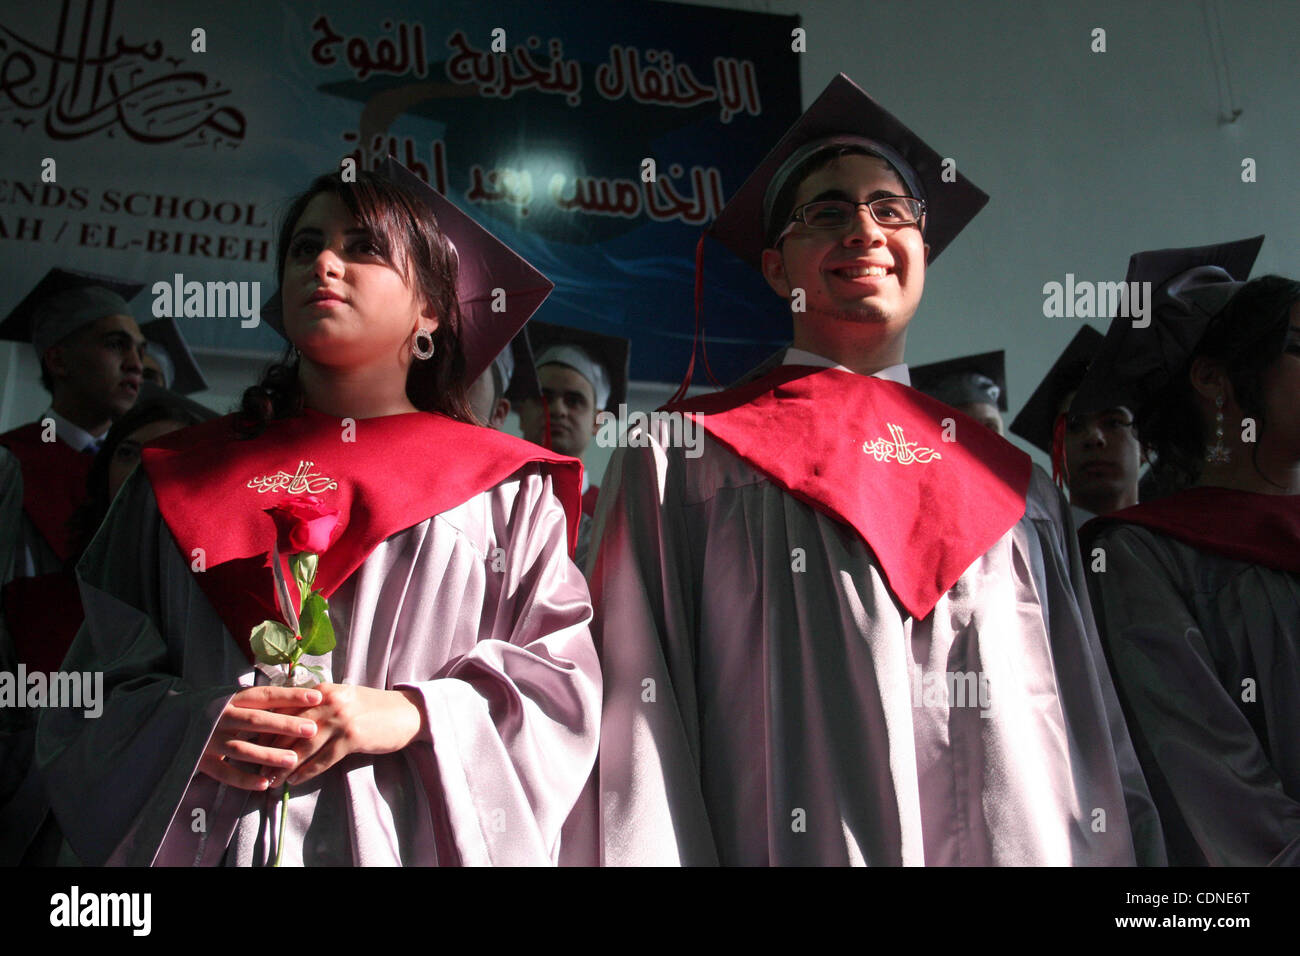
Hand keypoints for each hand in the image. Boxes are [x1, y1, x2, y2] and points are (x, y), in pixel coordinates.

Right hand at [197, 685, 321, 789]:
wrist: (166, 720)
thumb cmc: (212, 709)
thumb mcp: (232, 700)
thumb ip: (259, 703)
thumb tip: (299, 699)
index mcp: (231, 699)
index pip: (265, 696)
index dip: (291, 696)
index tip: (317, 696)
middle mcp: (220, 717)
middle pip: (256, 721)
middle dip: (285, 725)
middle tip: (312, 729)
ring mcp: (209, 740)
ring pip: (241, 748)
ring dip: (268, 755)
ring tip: (293, 761)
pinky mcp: (200, 761)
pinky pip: (224, 772)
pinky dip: (243, 779)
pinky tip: (264, 784)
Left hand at [263, 683, 425, 786]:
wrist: (407, 713)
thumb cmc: (373, 709)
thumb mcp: (342, 700)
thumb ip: (316, 707)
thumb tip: (287, 724)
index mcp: (322, 691)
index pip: (284, 708)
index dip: (264, 727)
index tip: (248, 743)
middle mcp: (328, 702)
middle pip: (288, 727)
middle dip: (267, 749)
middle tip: (251, 767)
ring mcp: (340, 719)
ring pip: (302, 745)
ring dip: (282, 765)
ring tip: (268, 780)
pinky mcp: (352, 737)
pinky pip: (322, 759)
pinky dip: (306, 771)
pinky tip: (294, 781)